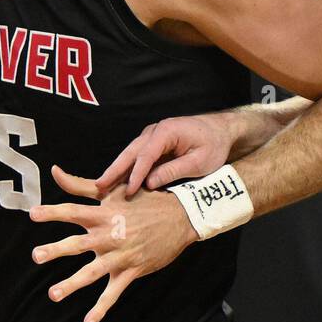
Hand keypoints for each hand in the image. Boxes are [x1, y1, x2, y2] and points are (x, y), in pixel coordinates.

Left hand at [29, 166, 196, 321]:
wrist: (180, 217)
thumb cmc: (143, 199)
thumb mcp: (114, 188)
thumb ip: (80, 184)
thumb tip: (54, 171)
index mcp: (104, 213)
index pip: (74, 211)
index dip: (53, 212)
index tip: (33, 214)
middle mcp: (110, 235)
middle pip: (79, 243)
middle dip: (57, 249)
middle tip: (36, 255)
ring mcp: (121, 255)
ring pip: (93, 272)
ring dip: (72, 284)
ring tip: (54, 294)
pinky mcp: (131, 271)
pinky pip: (114, 293)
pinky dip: (101, 309)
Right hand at [95, 114, 238, 197]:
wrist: (221, 130)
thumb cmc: (214, 145)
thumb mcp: (199, 162)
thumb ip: (173, 171)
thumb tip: (149, 183)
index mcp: (166, 131)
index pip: (145, 155)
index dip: (135, 175)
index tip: (127, 191)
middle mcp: (155, 131)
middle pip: (130, 152)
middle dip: (114, 170)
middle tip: (99, 186)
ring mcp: (152, 136)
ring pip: (131, 154)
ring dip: (117, 170)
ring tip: (102, 186)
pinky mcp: (154, 143)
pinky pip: (138, 157)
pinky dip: (128, 169)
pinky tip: (118, 182)